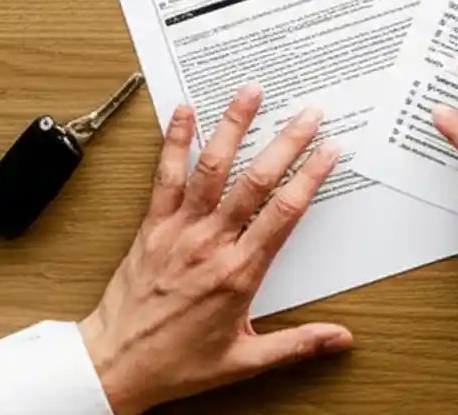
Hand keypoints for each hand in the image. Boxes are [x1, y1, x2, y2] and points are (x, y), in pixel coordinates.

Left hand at [79, 85, 351, 414]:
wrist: (116, 365)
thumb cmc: (178, 364)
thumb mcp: (245, 360)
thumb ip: (297, 344)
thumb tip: (341, 339)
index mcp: (239, 273)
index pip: (285, 213)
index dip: (311, 177)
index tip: (330, 150)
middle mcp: (211, 244)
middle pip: (256, 181)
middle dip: (286, 142)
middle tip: (308, 113)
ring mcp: (179, 230)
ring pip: (212, 168)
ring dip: (233, 126)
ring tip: (250, 92)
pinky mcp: (152, 226)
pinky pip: (165, 176)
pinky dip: (175, 141)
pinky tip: (185, 112)